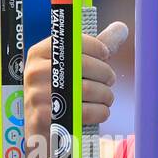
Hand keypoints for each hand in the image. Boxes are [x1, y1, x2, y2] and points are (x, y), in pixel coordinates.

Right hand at [23, 21, 126, 150]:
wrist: (38, 129)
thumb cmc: (59, 92)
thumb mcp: (68, 67)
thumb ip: (92, 48)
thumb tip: (122, 27)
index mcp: (39, 52)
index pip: (74, 41)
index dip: (96, 47)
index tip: (106, 55)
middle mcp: (35, 71)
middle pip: (83, 65)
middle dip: (105, 74)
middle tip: (110, 81)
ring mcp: (37, 95)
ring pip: (87, 89)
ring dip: (106, 95)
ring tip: (108, 98)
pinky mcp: (45, 117)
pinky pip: (83, 112)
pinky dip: (100, 112)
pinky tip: (102, 111)